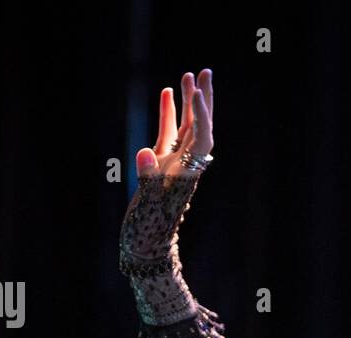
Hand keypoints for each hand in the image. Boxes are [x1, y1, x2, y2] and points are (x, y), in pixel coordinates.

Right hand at [119, 69, 215, 267]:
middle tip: (206, 72)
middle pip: (201, 128)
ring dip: (188, 102)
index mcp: (186, 175)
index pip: (200, 138)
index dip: (200, 114)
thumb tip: (145, 151)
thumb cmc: (146, 233)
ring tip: (188, 75)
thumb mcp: (147, 207)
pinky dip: (168, 115)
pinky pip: (168, 135)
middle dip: (204, 101)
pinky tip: (166, 94)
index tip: (195, 90)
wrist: (145, 251)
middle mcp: (185, 167)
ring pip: (185, 128)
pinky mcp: (161, 167)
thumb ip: (148, 179)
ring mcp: (173, 166)